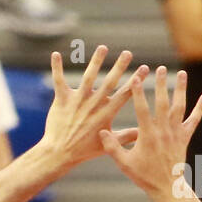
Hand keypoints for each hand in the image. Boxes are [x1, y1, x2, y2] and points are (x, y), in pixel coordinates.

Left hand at [35, 46, 146, 169]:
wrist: (59, 153)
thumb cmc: (84, 150)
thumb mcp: (107, 145)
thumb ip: (126, 136)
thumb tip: (143, 133)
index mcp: (106, 113)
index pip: (125, 93)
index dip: (136, 80)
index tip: (146, 68)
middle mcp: (93, 104)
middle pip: (109, 82)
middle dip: (119, 67)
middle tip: (127, 53)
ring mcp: (77, 100)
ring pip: (88, 77)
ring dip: (96, 61)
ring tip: (103, 47)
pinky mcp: (62, 100)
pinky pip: (59, 80)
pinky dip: (56, 67)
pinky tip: (55, 54)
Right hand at [98, 65, 201, 194]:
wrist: (167, 187)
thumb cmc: (143, 176)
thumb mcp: (124, 163)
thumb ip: (112, 147)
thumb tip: (101, 132)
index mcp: (147, 135)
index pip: (142, 109)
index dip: (138, 93)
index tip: (136, 78)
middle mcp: (163, 131)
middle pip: (162, 103)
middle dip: (161, 85)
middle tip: (160, 69)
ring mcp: (176, 133)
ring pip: (179, 107)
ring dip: (181, 90)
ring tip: (181, 74)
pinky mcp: (185, 137)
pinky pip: (194, 120)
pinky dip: (200, 108)